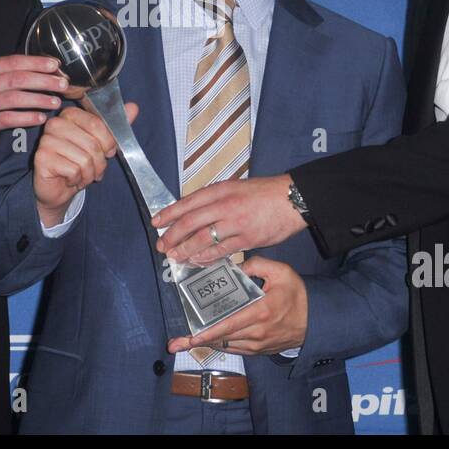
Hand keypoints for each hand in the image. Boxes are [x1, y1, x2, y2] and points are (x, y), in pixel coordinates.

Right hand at [0, 55, 69, 155]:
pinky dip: (27, 117)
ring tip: (56, 102)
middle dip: (44, 79)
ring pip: (16, 97)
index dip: (37, 62)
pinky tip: (41, 118)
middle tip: (63, 83)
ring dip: (40, 99)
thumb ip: (1, 75)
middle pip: (19, 77)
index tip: (56, 64)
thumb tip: (34, 71)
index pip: (14, 61)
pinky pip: (10, 118)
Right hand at [34, 102, 138, 226]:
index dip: (108, 142)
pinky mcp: (42, 158)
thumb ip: (115, 126)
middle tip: (93, 169)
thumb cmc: (79, 164)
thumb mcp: (102, 145)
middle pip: (92, 144)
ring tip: (82, 175)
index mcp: (70, 115)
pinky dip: (78, 180)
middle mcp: (55, 124)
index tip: (107, 151)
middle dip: (99, 163)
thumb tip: (133, 107)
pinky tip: (70, 180)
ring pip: (84, 159)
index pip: (97, 124)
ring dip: (89, 174)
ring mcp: (46, 140)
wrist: (60, 189)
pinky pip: (74, 170)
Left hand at [152, 174, 304, 264]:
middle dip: (173, 235)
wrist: (292, 199)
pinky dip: (206, 257)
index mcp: (221, 190)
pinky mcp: (248, 239)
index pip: (188, 202)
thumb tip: (192, 212)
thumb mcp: (235, 187)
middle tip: (162, 246)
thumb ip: (215, 199)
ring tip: (175, 256)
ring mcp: (236, 223)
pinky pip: (222, 251)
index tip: (156, 222)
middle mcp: (225, 205)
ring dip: (186, 249)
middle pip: (191, 222)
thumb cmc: (264, 193)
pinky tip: (197, 261)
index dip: (169, 213)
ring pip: (203, 239)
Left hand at [167, 257, 307, 355]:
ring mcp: (257, 344)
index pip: (229, 324)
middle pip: (222, 339)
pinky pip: (235, 349)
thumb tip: (238, 264)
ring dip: (206, 344)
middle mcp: (256, 332)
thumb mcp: (282, 272)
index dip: (208, 332)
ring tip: (184, 342)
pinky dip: (220, 345)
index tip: (191, 336)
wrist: (316, 319)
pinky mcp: (259, 350)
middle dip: (197, 342)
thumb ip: (258, 264)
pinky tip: (207, 341)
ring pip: (226, 346)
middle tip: (175, 344)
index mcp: (260, 312)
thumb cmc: (297, 294)